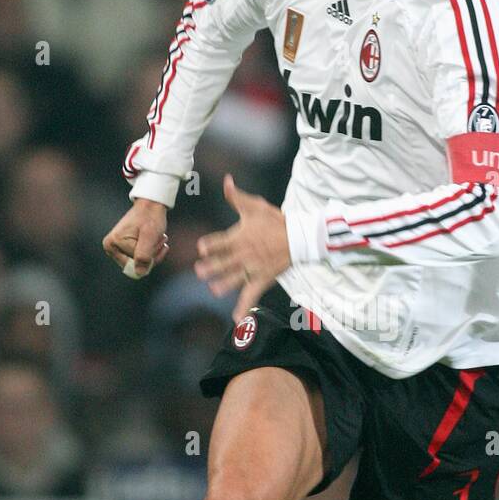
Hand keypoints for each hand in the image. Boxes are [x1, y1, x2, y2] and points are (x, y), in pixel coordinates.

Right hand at [102, 198, 168, 277]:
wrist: (152, 205)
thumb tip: (139, 274)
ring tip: (158, 238)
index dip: (150, 258)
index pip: (134, 265)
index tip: (156, 242)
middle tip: (159, 238)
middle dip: (153, 255)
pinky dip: (153, 252)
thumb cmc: (150, 217)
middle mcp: (111, 247)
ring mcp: (118, 248)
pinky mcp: (125, 249)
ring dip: (155, 253)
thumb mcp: (149, 236)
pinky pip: (142, 259)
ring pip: (142, 264)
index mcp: (112, 244)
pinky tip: (157, 240)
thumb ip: (144, 255)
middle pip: (137, 266)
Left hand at [195, 174, 290, 319]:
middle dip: (211, 267)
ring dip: (223, 285)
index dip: (210, 245)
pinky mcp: (262, 279)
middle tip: (200, 271)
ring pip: (234, 279)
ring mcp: (252, 268)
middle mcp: (244, 254)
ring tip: (213, 290)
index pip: (220, 241)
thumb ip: (236, 196)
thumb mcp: (254, 206)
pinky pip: (251, 295)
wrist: (298, 237)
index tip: (201, 248)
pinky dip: (244, 307)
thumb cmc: (275, 220)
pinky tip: (236, 319)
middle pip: (224, 262)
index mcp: (239, 236)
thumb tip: (226, 180)